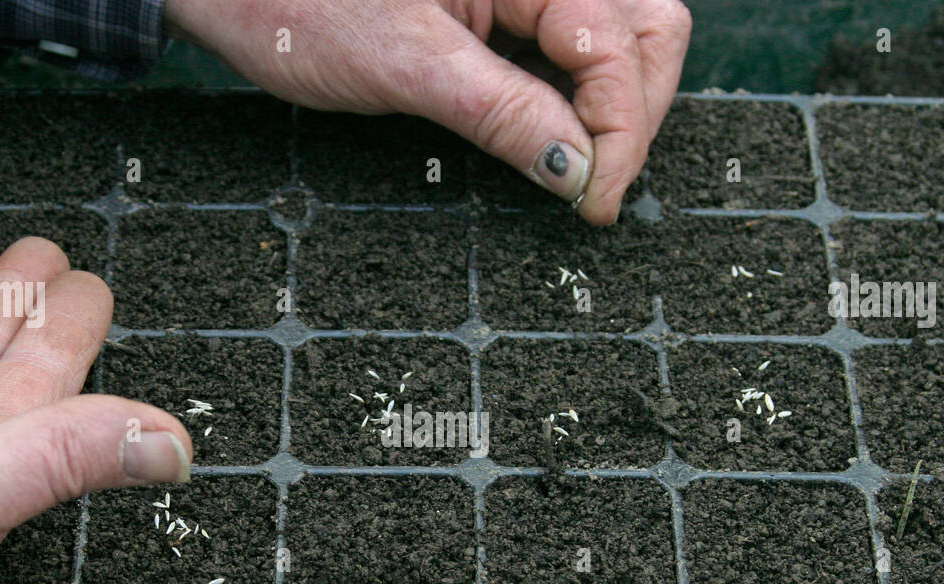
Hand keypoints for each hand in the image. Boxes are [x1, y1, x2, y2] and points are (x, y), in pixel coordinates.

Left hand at [163, 0, 690, 223]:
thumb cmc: (298, 6)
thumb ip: (504, 115)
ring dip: (616, 103)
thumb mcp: (406, 70)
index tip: (594, 203)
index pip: (621, 43)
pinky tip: (557, 134)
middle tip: (593, 191)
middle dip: (633, 114)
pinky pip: (574, 37)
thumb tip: (579, 173)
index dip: (621, 131)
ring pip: (621, 31)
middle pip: (645, 28)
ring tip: (579, 170)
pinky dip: (579, 90)